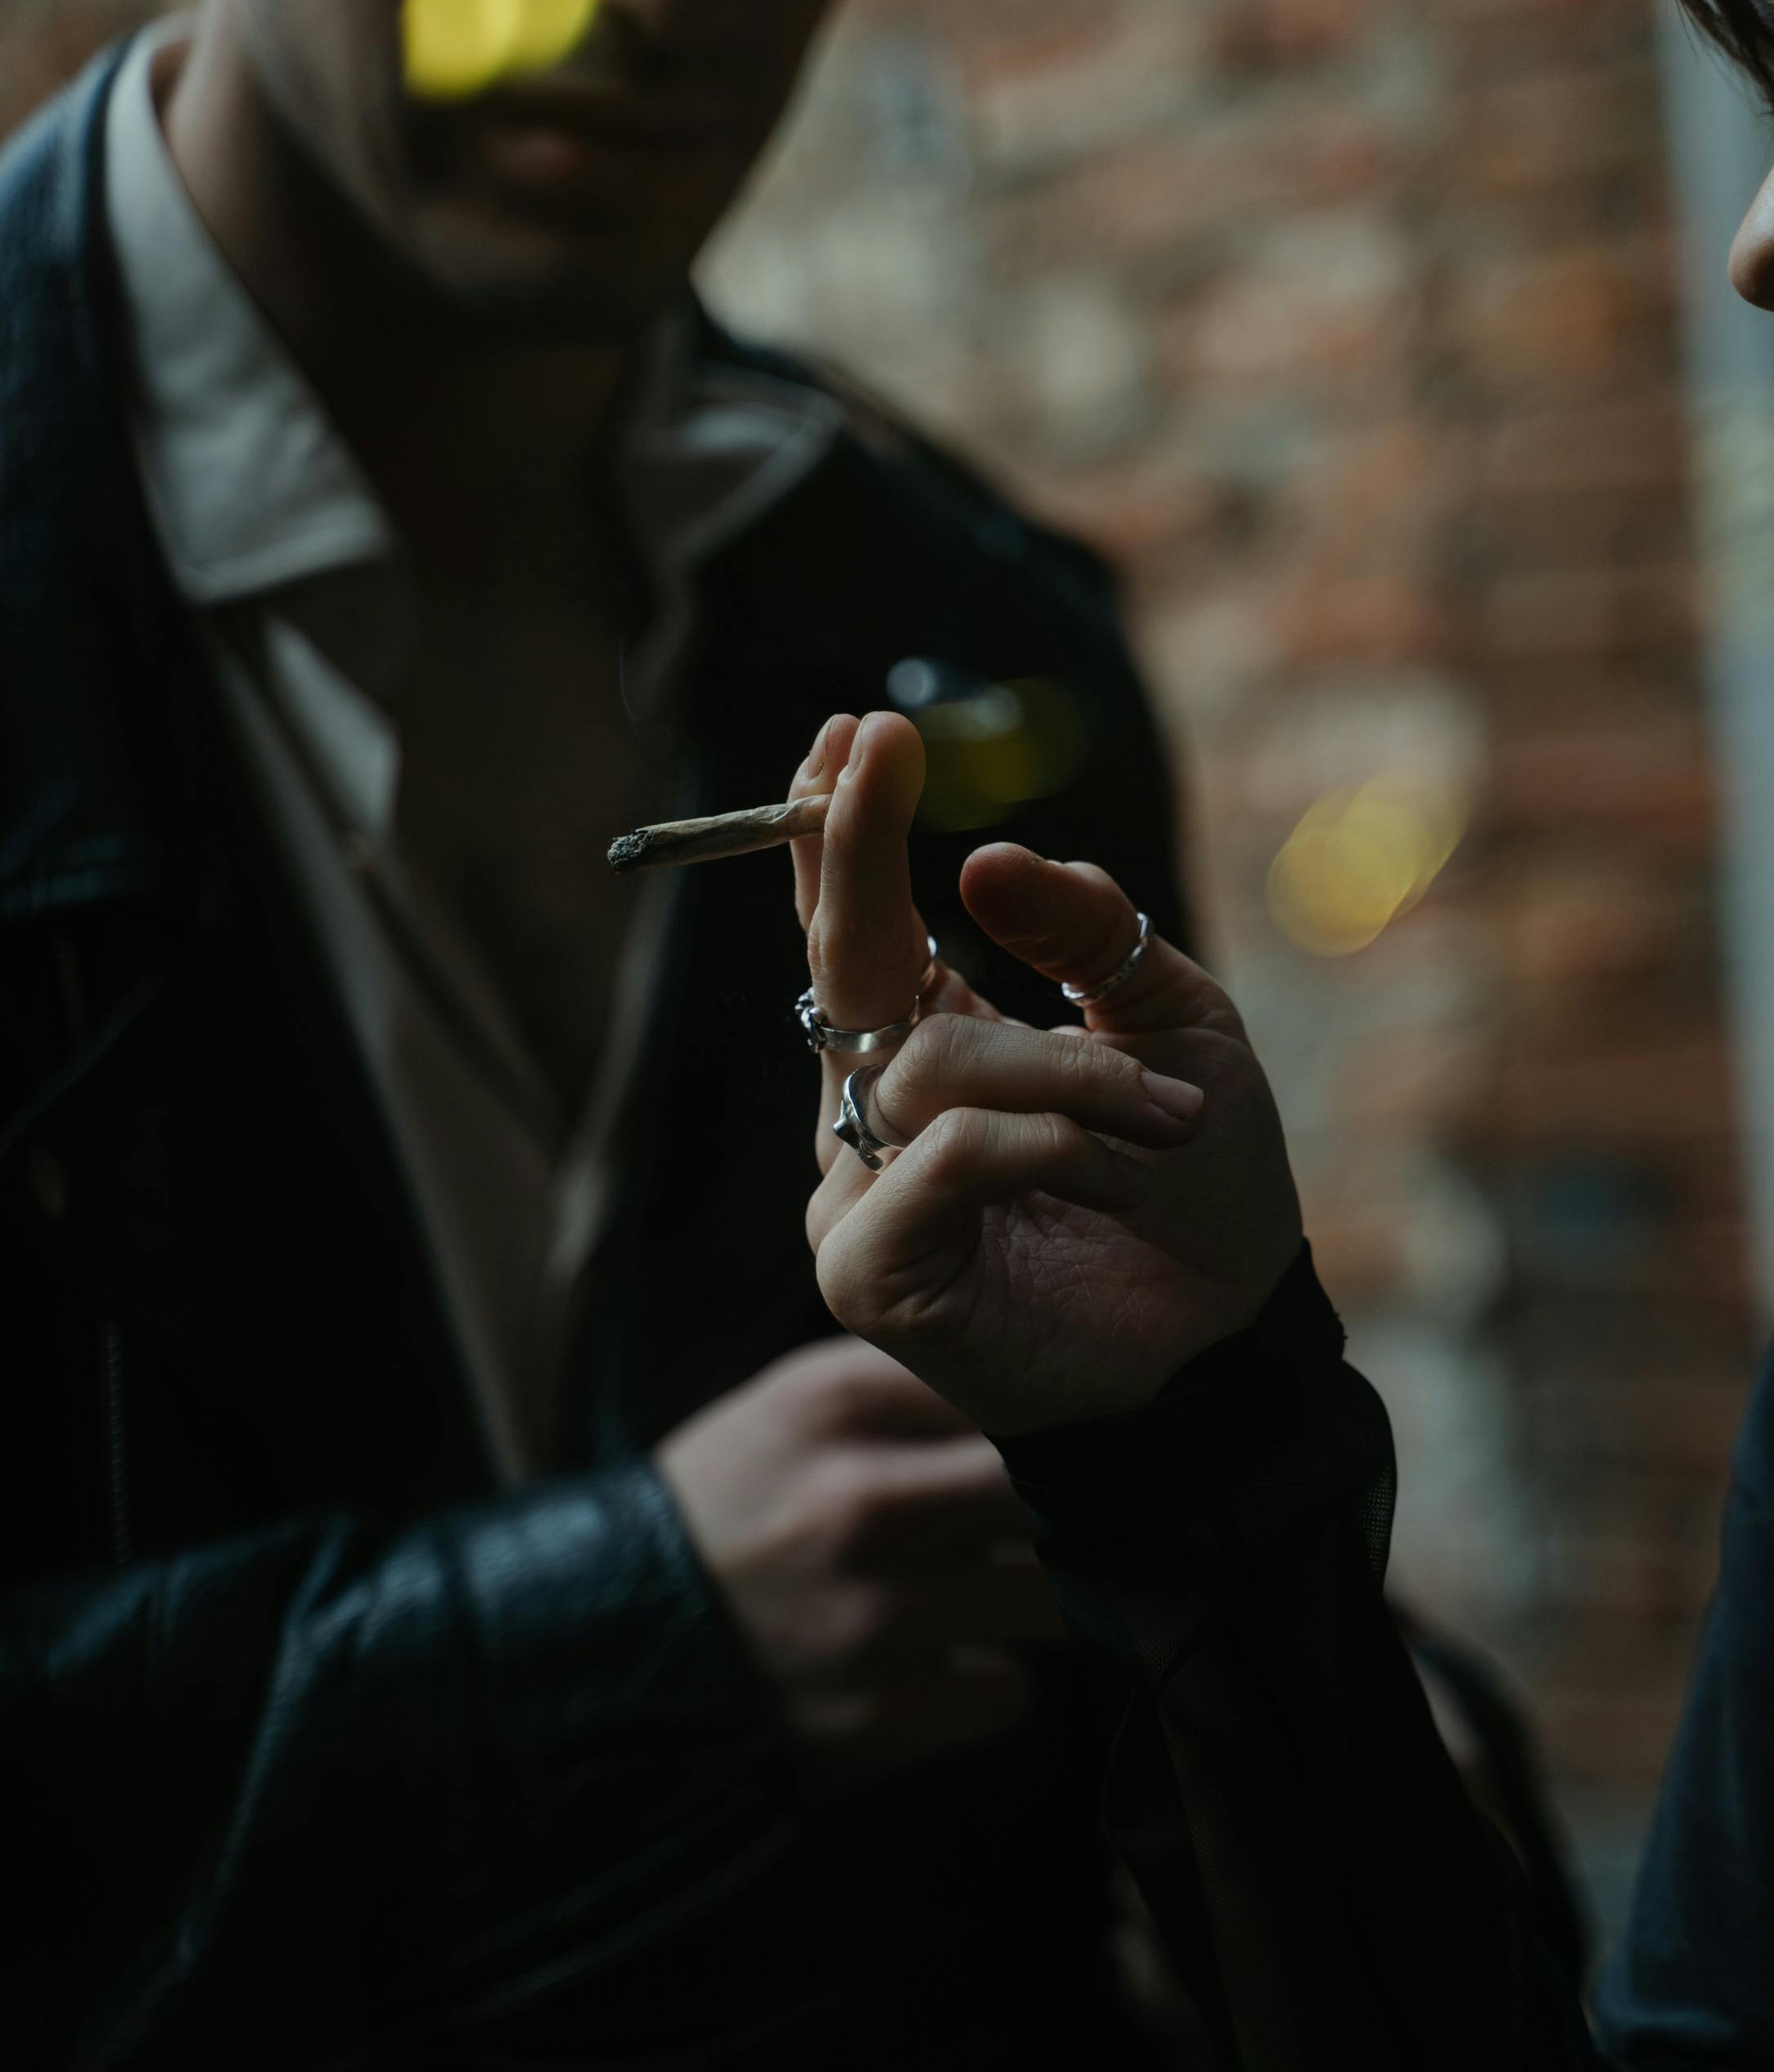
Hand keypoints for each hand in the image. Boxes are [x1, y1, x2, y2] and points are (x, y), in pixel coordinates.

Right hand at [656, 1335, 1065, 1779]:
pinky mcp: (878, 1718)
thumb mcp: (795, 1404)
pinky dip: (985, 1683)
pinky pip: (1010, 1692)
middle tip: (1041, 1521)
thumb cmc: (735, 1506)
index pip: (1010, 1387)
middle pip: (1047, 1491)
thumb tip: (1055, 1390)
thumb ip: (916, 1379)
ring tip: (981, 1589)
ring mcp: (871, 1617)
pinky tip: (936, 1661)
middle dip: (1058, 1508)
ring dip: (1030, 1599)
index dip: (1048, 1417)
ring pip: (1051, 1598)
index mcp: (835, 1402)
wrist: (612, 1640)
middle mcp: (858, 1501)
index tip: (1053, 1439)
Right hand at [790, 713, 1303, 1437]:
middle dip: (854, 849)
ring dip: (1071, 1074)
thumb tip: (982, 859)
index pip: (860, 927)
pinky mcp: (868, 1272)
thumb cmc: (1200, 1192)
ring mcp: (859, 1195)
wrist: (1231, 1343)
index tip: (852, 728)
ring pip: (932, 1062)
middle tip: (873, 746)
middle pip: (844, 964)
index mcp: (933, 1047)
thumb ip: (1089, 936)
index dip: (839, 832)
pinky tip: (1103, 1171)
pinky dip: (1040, 1143)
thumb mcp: (1176, 1026)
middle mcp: (874, 1115)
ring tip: (1169, 1122)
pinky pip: (938, 1156)